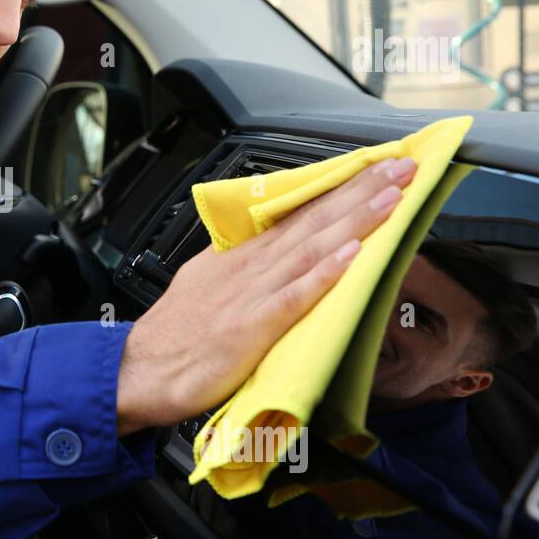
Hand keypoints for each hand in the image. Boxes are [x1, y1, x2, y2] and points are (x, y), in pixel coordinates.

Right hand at [115, 156, 417, 435]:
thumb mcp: (202, 287)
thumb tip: (268, 259)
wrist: (138, 371)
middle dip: (360, 190)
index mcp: (238, 258)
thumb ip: (239, 272)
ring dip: (354, 220)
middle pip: (312, 220)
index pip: (295, 214)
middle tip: (400, 167)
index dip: (337, 190)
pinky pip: (294, 296)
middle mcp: (248, 267)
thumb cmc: (171, 338)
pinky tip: (350, 255)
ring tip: (391, 197)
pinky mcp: (250, 327)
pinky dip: (323, 274)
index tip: (372, 169)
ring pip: (310, 247)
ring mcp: (250, 294)